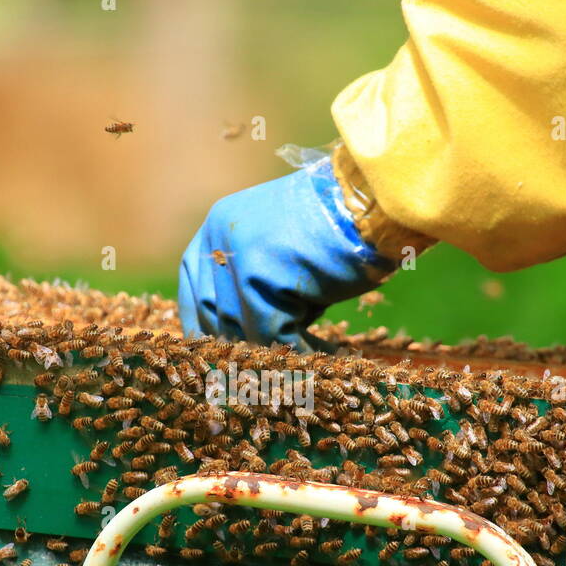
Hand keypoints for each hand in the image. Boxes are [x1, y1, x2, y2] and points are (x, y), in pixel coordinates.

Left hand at [177, 155, 394, 350]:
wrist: (372, 200)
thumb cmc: (338, 227)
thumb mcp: (281, 251)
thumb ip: (256, 283)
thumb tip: (246, 334)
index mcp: (218, 225)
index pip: (193, 284)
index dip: (202, 321)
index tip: (216, 350)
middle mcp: (219, 237)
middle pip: (213, 312)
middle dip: (239, 343)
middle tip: (269, 365)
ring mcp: (237, 255)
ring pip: (242, 326)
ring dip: (273, 350)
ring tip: (304, 360)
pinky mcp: (260, 276)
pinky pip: (272, 332)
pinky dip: (298, 349)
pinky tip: (324, 354)